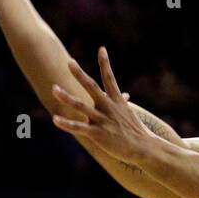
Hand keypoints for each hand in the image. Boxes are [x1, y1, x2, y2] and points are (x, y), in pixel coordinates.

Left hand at [52, 48, 155, 166]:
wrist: (144, 148)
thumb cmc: (136, 132)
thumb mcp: (128, 114)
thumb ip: (121, 103)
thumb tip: (123, 95)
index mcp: (117, 101)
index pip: (110, 78)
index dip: (105, 64)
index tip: (101, 49)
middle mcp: (109, 108)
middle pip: (92, 87)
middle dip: (80, 74)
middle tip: (69, 62)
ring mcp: (103, 121)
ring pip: (82, 107)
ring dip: (67, 97)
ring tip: (54, 89)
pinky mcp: (98, 134)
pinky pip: (79, 128)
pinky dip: (67, 124)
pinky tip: (55, 120)